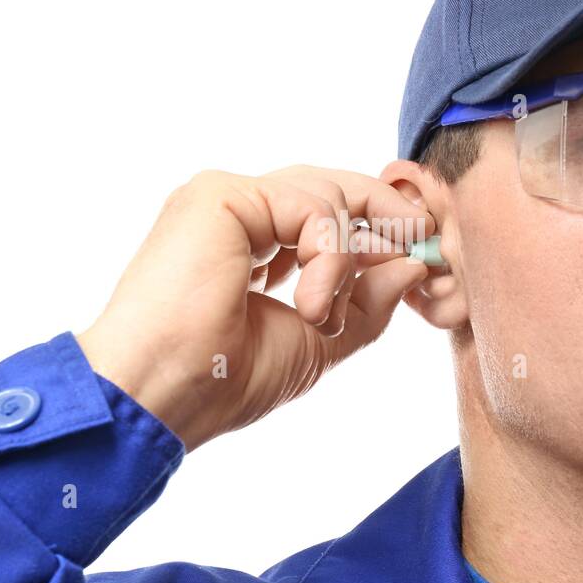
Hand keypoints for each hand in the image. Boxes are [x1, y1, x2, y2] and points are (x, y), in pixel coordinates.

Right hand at [76, 165, 435, 451]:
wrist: (161, 395)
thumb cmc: (221, 381)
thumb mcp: (316, 341)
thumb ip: (364, 302)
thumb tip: (412, 263)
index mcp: (246, 242)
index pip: (323, 212)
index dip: (375, 227)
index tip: (417, 251)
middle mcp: (233, 213)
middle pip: (329, 188)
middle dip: (383, 215)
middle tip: (421, 241)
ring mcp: (224, 199)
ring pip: (326, 196)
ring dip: (346, 261)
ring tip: (321, 316)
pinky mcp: (220, 195)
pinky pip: (311, 206)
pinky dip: (329, 255)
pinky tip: (309, 303)